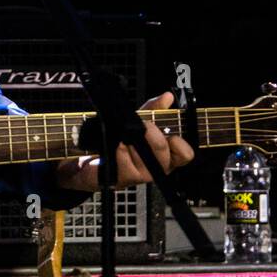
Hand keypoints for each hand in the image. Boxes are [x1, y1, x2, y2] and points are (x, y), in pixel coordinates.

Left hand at [54, 90, 194, 192]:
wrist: (92, 157)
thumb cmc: (121, 140)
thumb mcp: (138, 120)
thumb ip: (154, 108)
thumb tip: (167, 96)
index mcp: (166, 155)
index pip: (185, 155)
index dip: (181, 145)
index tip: (172, 135)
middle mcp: (155, 168)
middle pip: (163, 155)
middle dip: (153, 136)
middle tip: (145, 125)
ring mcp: (139, 176)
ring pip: (144, 159)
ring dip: (134, 142)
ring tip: (126, 136)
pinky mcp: (122, 179)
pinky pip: (126, 164)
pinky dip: (121, 151)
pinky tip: (117, 145)